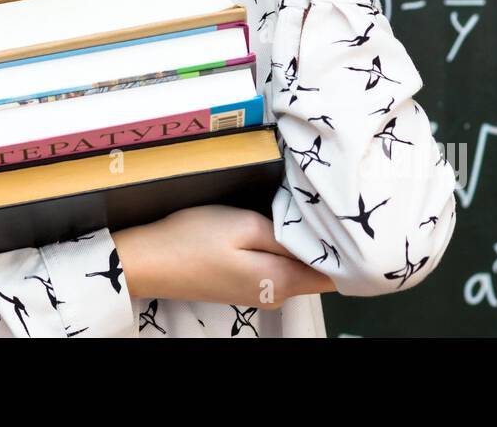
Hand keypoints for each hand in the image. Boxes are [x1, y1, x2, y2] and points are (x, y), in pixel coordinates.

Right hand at [113, 205, 337, 307]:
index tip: (349, 218)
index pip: (335, 273)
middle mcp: (278, 294)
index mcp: (283, 282)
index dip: (346, 247)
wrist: (148, 261)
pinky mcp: (245, 284)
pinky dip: (285, 247)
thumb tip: (326, 243)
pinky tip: (280, 225)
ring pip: (298, 266)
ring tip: (306, 208)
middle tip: (328, 203)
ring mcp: (261, 292)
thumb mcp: (246, 225)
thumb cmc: (195, 238)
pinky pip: (279, 266)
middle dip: (326, 241)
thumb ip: (288, 236)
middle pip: (318, 269)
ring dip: (304, 242)